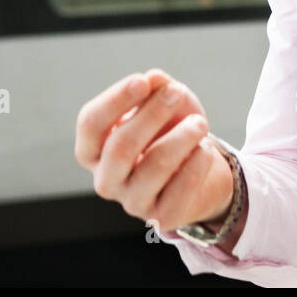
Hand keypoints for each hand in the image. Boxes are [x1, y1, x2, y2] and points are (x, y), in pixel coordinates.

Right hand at [75, 69, 235, 233]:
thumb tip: (155, 79)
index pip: (90, 124)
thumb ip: (156, 88)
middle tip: (177, 92)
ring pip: (154, 167)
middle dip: (151, 115)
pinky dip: (195, 164)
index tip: (143, 81)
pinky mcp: (161, 217)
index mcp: (94, 150)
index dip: (115, 100)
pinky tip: (205, 148)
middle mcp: (106, 179)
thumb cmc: (170, 130)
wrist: (200, 170)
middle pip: (120, 147)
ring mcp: (132, 202)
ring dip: (181, 138)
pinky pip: (180, 190)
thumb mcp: (164, 103)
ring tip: (200, 123)